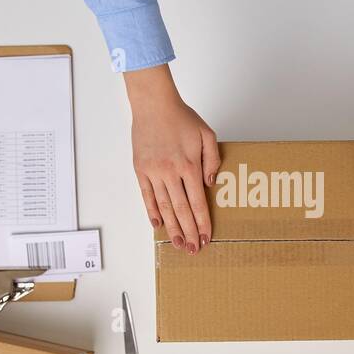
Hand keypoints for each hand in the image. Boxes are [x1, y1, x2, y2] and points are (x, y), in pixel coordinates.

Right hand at [124, 63, 220, 253]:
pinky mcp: (141, 170)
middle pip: (181, 210)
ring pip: (164, 207)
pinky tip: (158, 225)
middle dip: (188, 232)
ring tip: (177, 244)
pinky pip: (147, 196)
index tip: (206, 237)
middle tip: (193, 249)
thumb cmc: (181, 118)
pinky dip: (152, 212)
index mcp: (189, 166)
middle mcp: (170, 172)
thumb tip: (210, 184)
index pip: (198, 202)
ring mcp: (153, 172)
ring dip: (172, 228)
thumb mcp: (207, 135)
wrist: (154, 104)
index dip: (202, 223)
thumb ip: (212, 160)